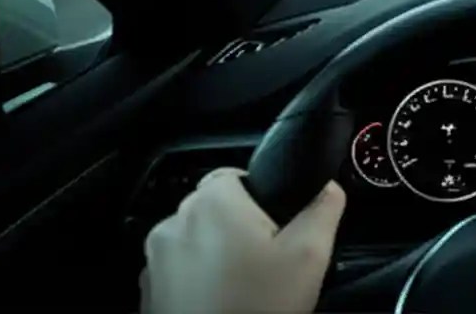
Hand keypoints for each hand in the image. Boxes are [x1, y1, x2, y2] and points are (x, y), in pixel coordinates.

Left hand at [141, 168, 345, 313]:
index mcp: (212, 203)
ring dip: (216, 253)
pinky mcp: (148, 290)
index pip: (236, 174)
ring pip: (196, 239)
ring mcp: (155, 259)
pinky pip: (179, 270)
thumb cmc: (258, 307)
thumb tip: (327, 187)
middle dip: (239, 228)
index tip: (275, 231)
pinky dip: (197, 279)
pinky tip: (222, 301)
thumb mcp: (310, 255)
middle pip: (215, 208)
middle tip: (266, 263)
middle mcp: (174, 223)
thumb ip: (323, 207)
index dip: (260, 200)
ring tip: (243, 287)